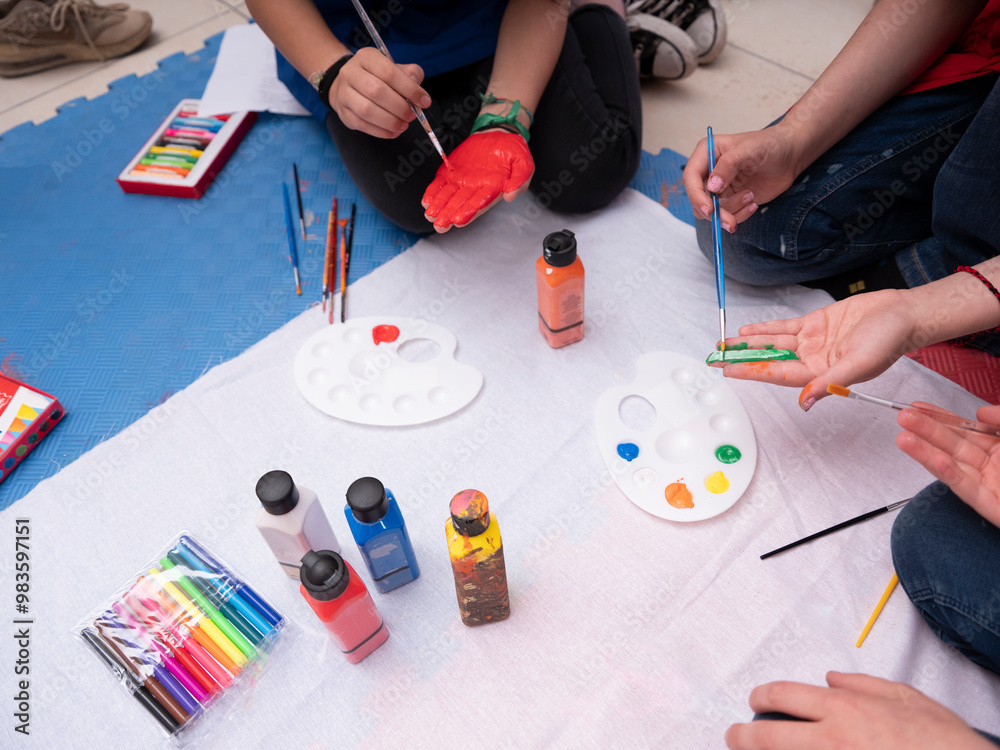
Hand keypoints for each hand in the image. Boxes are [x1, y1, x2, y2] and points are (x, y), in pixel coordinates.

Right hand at [328, 47, 429, 138]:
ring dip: (390, 121)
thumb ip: (410, 74)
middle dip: (399, 107)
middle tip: (411, 116)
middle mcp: (351, 73)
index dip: (409, 89)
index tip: (424, 101)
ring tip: (403, 125)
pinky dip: (381, 131)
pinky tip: (393, 132)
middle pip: (376, 91)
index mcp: (366, 57)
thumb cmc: (377, 78)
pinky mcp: (343, 112)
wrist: (348, 85)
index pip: (389, 72)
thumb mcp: (394, 68)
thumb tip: (416, 84)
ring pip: (367, 110)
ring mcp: (344, 93)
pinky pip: (362, 124)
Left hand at [421, 130, 533, 232]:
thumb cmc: (513, 151)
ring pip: (448, 197)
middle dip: (449, 215)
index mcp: (493, 189)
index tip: (459, 219)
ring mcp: (462, 182)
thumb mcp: (524, 163)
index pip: (479, 203)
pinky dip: (433, 192)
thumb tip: (511, 195)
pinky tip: (426, 201)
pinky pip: (440, 184)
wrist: (499, 134)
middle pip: (460, 204)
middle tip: (440, 224)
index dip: (469, 211)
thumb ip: (520, 179)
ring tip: (430, 214)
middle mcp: (475, 189)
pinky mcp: (451, 172)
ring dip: (439, 206)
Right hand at [682, 125, 803, 230]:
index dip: (696, 195)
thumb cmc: (770, 144)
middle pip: (698, 198)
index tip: (709, 209)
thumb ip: (728, 165)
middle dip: (714, 212)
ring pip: (711, 211)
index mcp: (707, 153)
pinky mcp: (730, 200)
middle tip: (730, 221)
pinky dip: (739, 216)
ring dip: (730, 212)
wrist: (790, 155)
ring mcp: (719, 187)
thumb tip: (712, 186)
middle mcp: (709, 171)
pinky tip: (753, 204)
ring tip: (751, 197)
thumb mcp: (750, 149)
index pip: (691, 177)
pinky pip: (726, 216)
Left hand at [708, 289, 918, 409]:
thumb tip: (806, 402)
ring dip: (750, 344)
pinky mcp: (816, 324)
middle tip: (716, 358)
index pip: (777, 374)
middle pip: (770, 360)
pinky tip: (748, 331)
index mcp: (820, 374)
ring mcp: (813, 342)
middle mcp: (812, 359)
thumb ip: (830, 383)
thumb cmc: (889, 341)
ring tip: (725, 345)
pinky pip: (784, 327)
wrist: (903, 314)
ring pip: (773, 343)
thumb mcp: (859, 364)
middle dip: (744, 359)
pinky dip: (766, 328)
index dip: (752, 372)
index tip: (729, 370)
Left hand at [725, 672, 994, 749]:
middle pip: (767, 736)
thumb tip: (830, 677)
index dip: (761, 696)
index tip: (755, 702)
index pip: (783, 695)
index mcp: (844, 709)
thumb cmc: (942, 743)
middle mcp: (832, 740)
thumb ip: (862, 684)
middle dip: (743, 735)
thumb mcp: (906, 697)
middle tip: (734, 736)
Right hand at [897, 404, 999, 527]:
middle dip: (927, 429)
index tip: (919, 406)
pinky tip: (930, 457)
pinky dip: (945, 471)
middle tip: (903, 416)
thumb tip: (980, 412)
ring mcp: (991, 485)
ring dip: (925, 449)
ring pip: (953, 464)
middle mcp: (994, 466)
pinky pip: (965, 487)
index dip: (942, 417)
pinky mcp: (990, 507)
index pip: (968, 429)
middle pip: (955, 444)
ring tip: (903, 434)